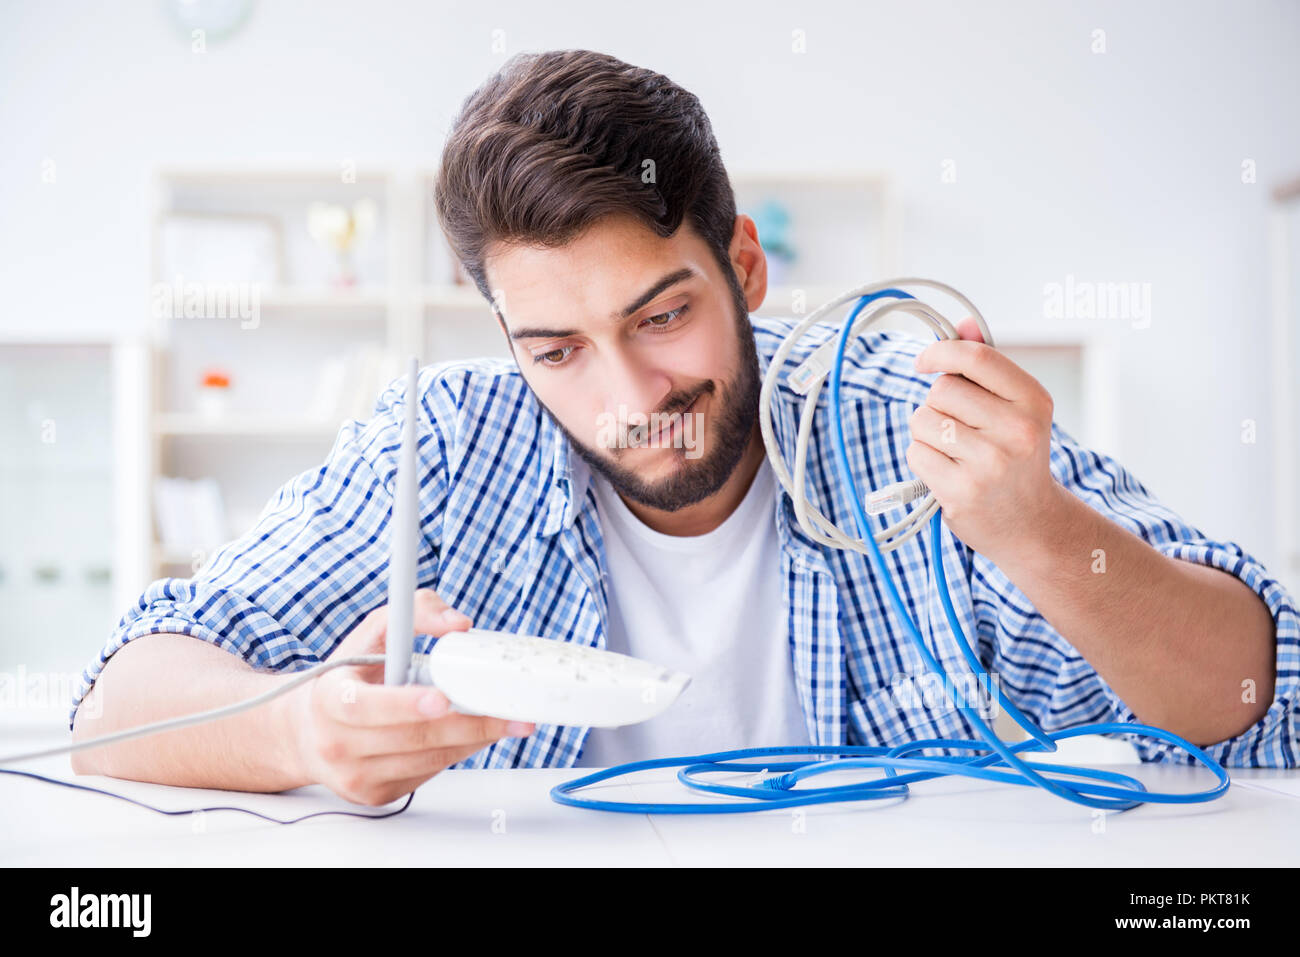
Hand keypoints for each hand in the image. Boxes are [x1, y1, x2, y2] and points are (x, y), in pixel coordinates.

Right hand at [285, 589, 534, 805]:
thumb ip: (416, 612)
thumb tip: (457, 623)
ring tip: (506, 719)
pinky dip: (459, 752)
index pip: (364, 706)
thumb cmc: (347, 677)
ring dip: (473, 740)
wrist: (310, 731)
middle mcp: (337, 744)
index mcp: (330, 699)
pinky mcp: (377, 795)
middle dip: (467, 724)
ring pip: (427, 761)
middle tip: (507, 711)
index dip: (405, 704)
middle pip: (411, 739)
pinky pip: (429, 774)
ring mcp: (356, 776)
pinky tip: (475, 733)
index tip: (442, 698)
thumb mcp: (373, 633)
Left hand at [908, 317, 1065, 560]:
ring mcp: (989, 464)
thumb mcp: (1015, 409)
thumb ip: (987, 366)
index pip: (976, 358)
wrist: (1031, 524)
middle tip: (958, 428)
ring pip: (923, 421)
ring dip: (927, 434)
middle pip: (941, 391)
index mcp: (1033, 401)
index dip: (940, 352)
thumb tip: (963, 324)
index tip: (924, 362)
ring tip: (955, 453)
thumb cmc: (1015, 457)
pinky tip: (948, 473)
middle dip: (937, 404)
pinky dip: (922, 460)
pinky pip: (915, 454)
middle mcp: (1016, 431)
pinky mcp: (962, 492)